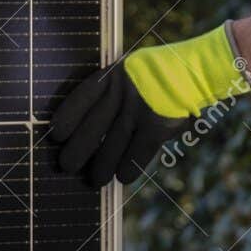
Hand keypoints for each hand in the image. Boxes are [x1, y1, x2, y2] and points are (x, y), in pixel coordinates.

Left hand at [51, 24, 250, 186]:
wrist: (195, 70)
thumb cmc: (155, 75)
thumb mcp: (129, 73)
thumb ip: (110, 90)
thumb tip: (79, 122)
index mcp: (112, 75)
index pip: (82, 96)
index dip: (67, 115)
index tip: (55, 133)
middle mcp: (123, 91)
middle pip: (94, 124)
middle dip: (79, 148)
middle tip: (66, 166)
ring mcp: (141, 108)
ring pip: (115, 142)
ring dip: (103, 164)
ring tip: (94, 181)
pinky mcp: (159, 124)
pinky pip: (141, 150)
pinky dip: (131, 165)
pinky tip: (122, 179)